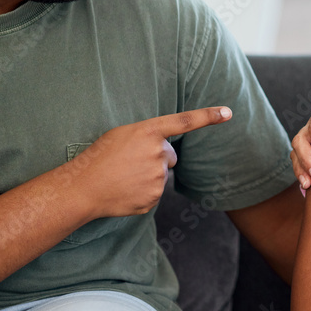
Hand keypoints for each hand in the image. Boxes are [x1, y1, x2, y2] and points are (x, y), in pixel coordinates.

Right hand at [64, 107, 231, 221]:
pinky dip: (142, 192)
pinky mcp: (154, 198)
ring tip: (123, 176)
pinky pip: (154, 192)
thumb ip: (149, 137)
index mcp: (148, 132)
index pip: (185, 121)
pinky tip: (125, 189)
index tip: (228, 112)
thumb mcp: (122, 135)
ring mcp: (157, 177)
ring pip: (160, 175)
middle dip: (155, 158)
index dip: (208, 116)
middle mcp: (158, 153)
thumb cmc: (98, 157)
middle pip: (169, 156)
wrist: (82, 188)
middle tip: (129, 162)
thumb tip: (167, 153)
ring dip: (147, 175)